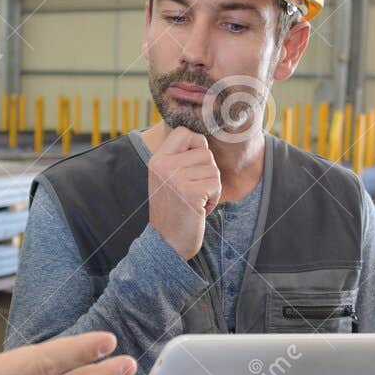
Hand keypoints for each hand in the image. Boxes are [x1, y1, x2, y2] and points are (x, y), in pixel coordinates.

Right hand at [147, 126, 220, 259]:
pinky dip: (213, 200)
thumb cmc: (173, 210)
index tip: (193, 164)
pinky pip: (216, 185)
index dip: (197, 145)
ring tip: (195, 201)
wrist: (167, 242)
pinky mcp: (191, 193)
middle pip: (205, 152)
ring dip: (211, 188)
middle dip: (207, 173)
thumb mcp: (167, 178)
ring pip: (213, 169)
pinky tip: (199, 209)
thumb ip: (179, 158)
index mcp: (158, 159)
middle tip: (194, 191)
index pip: (184, 132)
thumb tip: (201, 138)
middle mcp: (164, 166)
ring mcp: (176, 179)